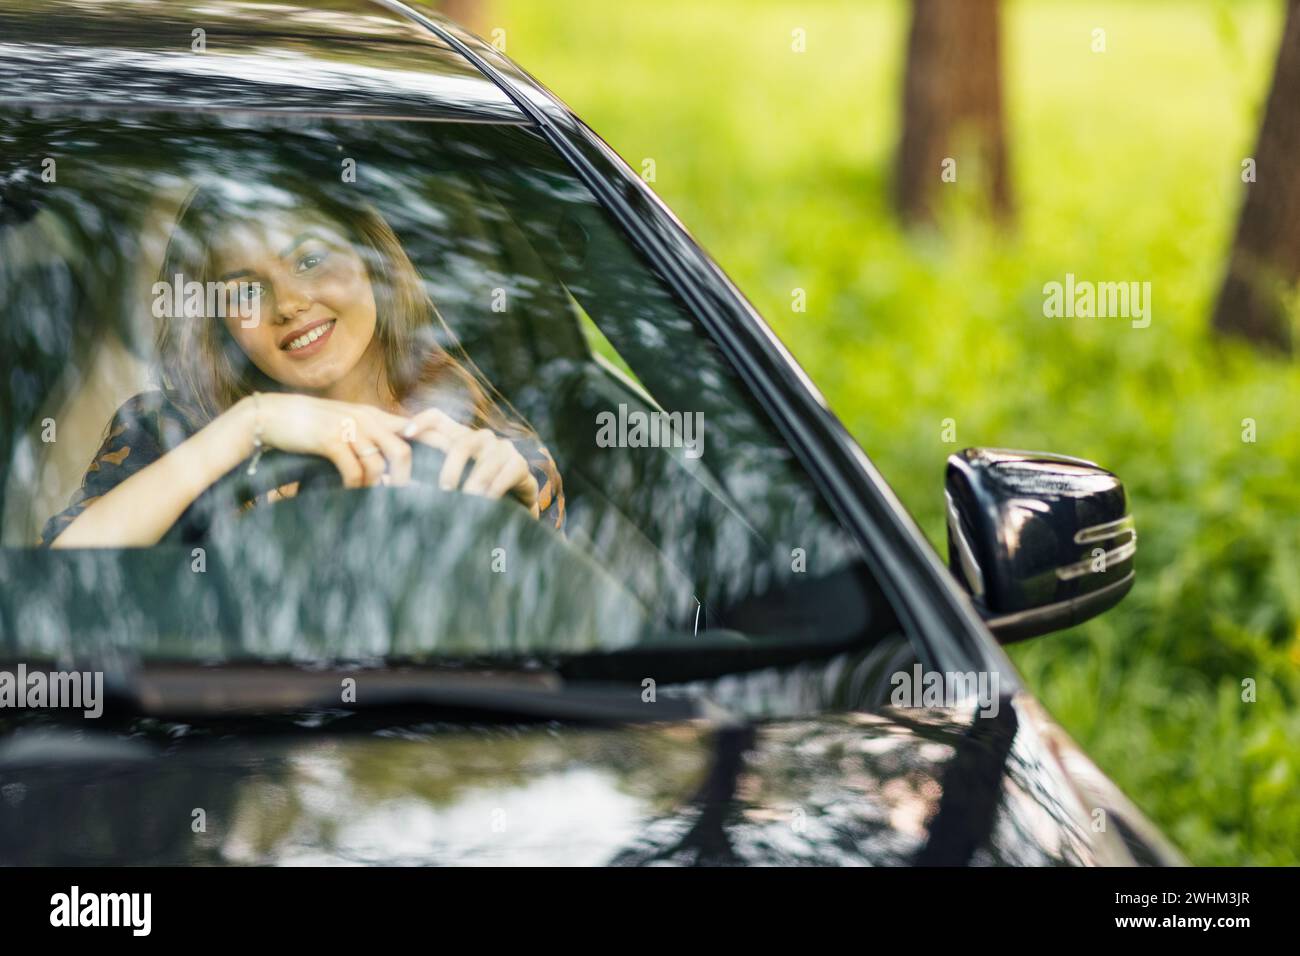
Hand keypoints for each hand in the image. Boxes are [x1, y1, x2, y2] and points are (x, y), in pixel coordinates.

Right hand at [238, 393, 413, 487]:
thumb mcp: (345, 421)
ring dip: (375, 486)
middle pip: (402, 451)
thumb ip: (369, 434)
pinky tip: (348, 492)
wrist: (270, 414)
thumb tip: (388, 461)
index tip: (428, 473)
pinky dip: (354, 487)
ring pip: (378, 464)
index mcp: (373, 415)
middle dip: (404, 479)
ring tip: (369, 497)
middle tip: (397, 496)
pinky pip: (353, 471)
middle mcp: (365, 419)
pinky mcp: (329, 439)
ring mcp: (348, 428)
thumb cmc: (308, 423)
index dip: (428, 449)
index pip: (412, 429)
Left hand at [401, 408, 540, 517]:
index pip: (439, 418)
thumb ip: (419, 479)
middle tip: (444, 491)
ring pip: (485, 459)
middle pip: (463, 441)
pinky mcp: (520, 465)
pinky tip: (487, 503)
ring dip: (474, 483)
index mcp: (459, 438)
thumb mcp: (446, 485)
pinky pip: (506, 473)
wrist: (511, 510)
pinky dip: (495, 489)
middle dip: (452, 467)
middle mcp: (481, 438)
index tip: (405, 435)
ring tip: (467, 502)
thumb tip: (383, 479)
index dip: (422, 421)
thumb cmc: (470, 496)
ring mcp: (503, 449)